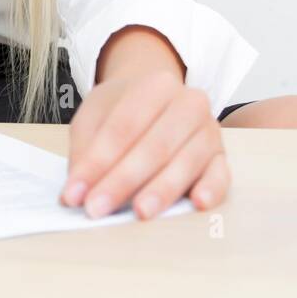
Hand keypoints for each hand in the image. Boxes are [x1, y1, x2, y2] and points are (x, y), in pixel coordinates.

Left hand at [59, 71, 229, 219]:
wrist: (159, 101)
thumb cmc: (124, 111)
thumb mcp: (95, 117)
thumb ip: (84, 150)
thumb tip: (76, 191)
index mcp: (156, 84)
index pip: (124, 125)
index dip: (98, 161)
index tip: (75, 192)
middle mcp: (189, 103)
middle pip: (155, 145)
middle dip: (123, 180)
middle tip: (97, 208)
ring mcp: (209, 131)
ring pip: (186, 161)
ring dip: (162, 190)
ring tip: (139, 212)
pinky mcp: (221, 158)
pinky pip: (221, 176)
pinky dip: (211, 189)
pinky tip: (196, 203)